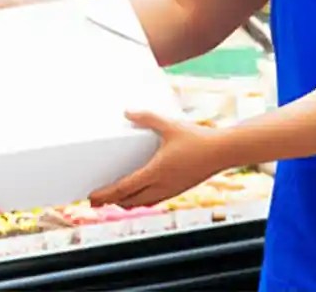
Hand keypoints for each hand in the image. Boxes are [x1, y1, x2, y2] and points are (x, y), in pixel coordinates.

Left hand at [89, 111, 226, 208]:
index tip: (93, 197)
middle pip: (130, 200)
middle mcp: (161, 185)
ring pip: (143, 203)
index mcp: (156, 172)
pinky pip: (155, 200)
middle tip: (95, 200)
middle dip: (111, 201)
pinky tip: (139, 196)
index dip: (106, 194)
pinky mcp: (178, 189)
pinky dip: (141, 201)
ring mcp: (171, 190)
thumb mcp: (169, 125)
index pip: (124, 188)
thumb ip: (147, 117)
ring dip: (126, 203)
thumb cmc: (197, 139)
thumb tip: (127, 111)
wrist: (223, 152)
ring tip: (114, 200)